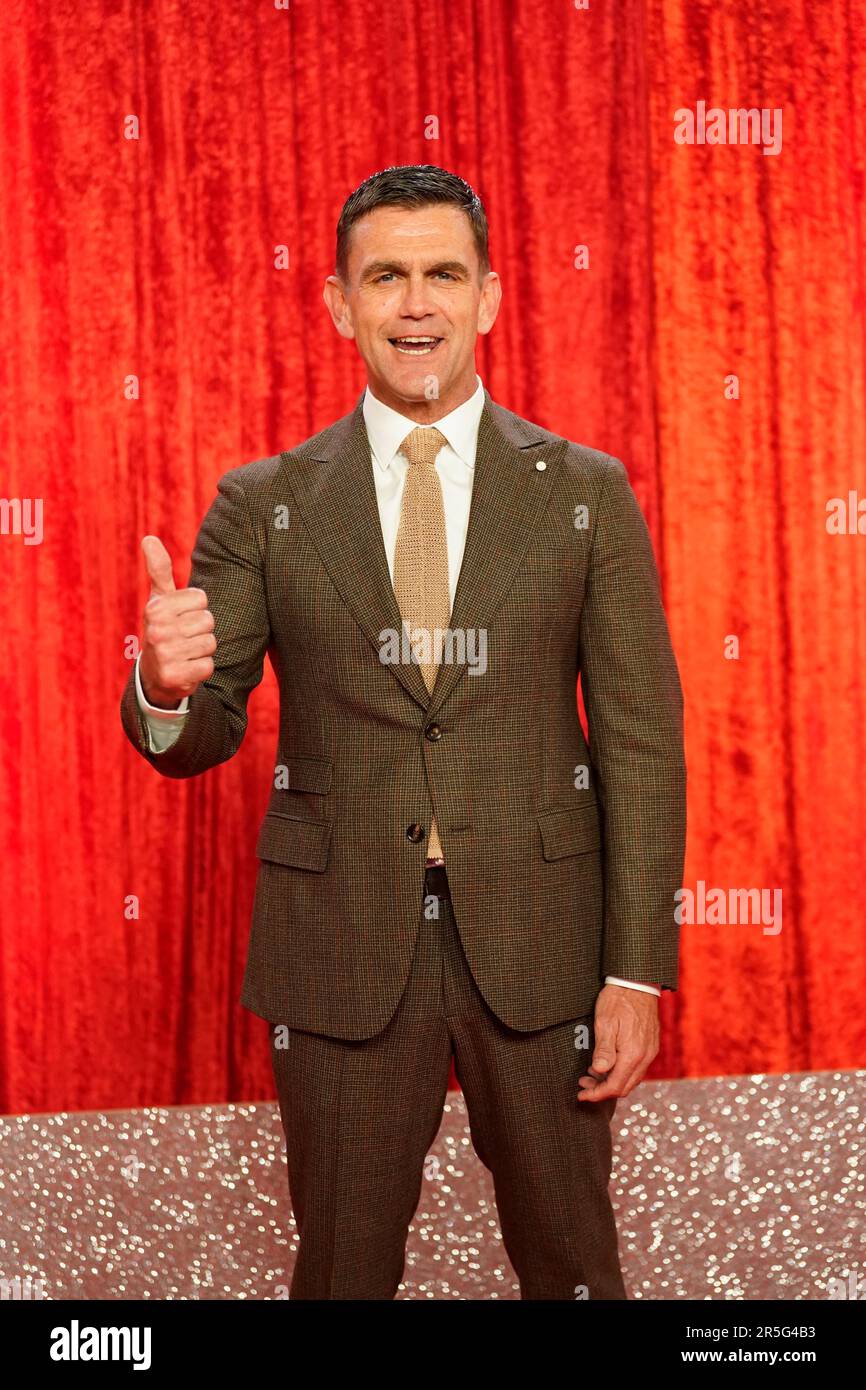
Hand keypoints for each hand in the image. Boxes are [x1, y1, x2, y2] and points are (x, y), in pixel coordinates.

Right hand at [138, 535, 215, 706]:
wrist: (154, 675)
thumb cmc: (163, 629)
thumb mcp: (160, 599)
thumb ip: (159, 569)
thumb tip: (149, 538)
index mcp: (156, 608)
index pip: (202, 599)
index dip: (195, 609)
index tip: (180, 618)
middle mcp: (158, 631)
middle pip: (208, 621)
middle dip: (200, 630)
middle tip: (182, 638)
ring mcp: (165, 655)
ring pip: (211, 643)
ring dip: (202, 650)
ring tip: (184, 652)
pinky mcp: (175, 677)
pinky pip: (208, 666)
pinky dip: (201, 669)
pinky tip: (186, 668)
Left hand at [577, 983, 659, 1101]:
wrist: (637, 982)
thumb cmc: (618, 999)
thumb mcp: (605, 1023)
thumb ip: (603, 1050)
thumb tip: (599, 1072)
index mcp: (633, 1054)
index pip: (615, 1086)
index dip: (596, 1094)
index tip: (581, 1094)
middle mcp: (645, 1056)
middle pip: (624, 1087)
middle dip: (602, 1090)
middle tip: (583, 1084)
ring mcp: (650, 1052)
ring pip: (632, 1079)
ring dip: (612, 1081)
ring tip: (592, 1074)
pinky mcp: (650, 1046)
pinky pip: (637, 1069)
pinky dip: (621, 1072)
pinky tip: (608, 1064)